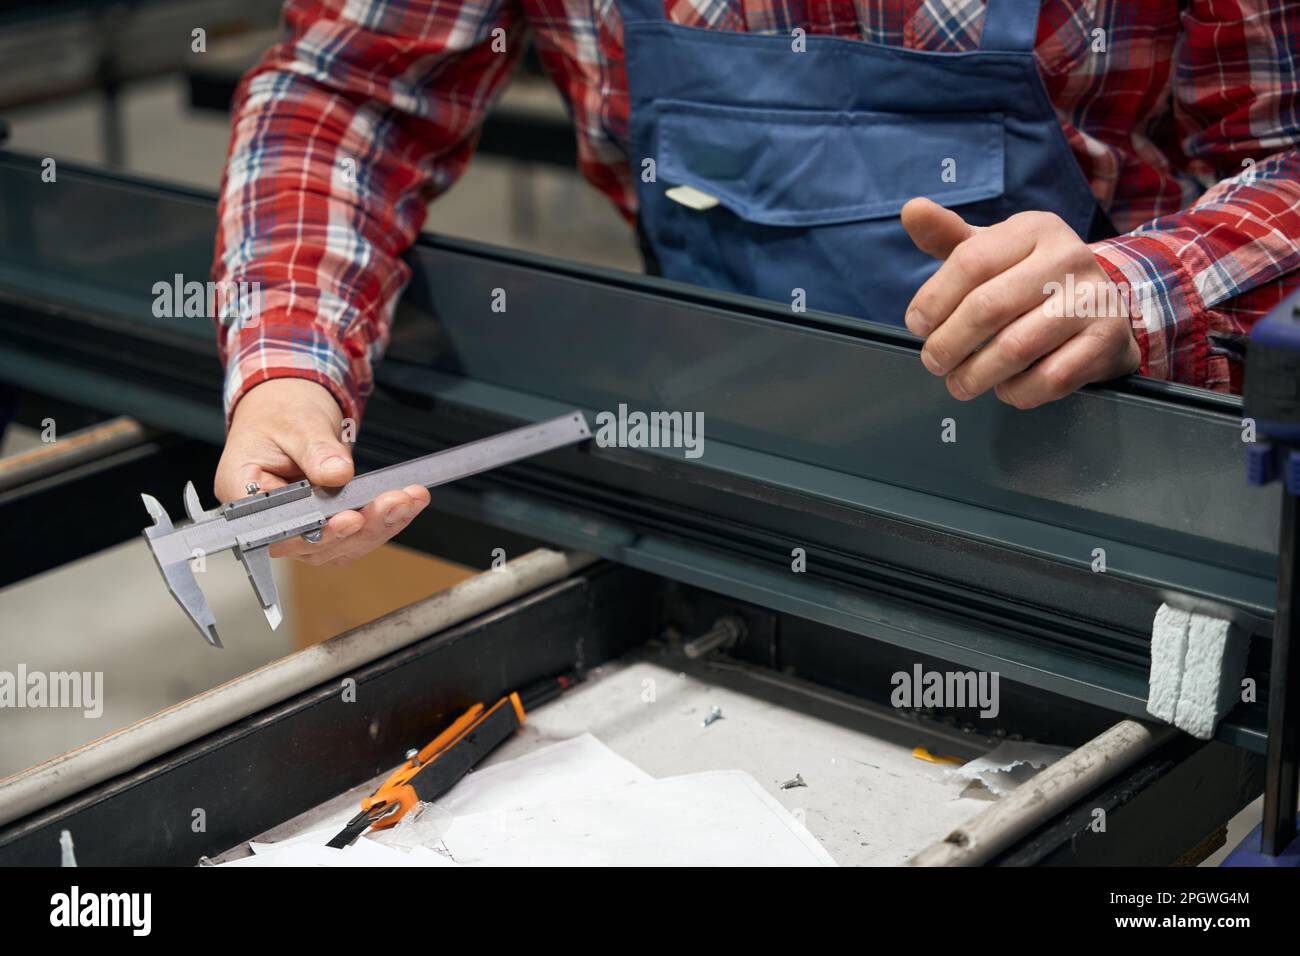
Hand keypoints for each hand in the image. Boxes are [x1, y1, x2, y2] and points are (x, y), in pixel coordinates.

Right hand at [214, 378, 429, 565]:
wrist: (288, 408)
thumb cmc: (279, 413)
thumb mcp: (297, 422)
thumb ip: (316, 451)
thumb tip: (338, 474)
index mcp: (243, 494)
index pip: (276, 529)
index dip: (315, 532)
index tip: (351, 519)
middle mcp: (268, 520)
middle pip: (314, 544)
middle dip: (361, 526)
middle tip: (395, 502)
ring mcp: (298, 527)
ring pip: (341, 545)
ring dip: (380, 526)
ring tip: (409, 499)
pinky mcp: (324, 525)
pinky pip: (355, 534)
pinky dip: (384, 520)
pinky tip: (407, 502)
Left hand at [900, 198, 1139, 407]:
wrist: (1103, 310)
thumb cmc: (1032, 281)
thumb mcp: (993, 251)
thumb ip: (949, 237)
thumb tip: (912, 210)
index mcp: (1035, 229)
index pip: (970, 262)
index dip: (933, 300)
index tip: (917, 325)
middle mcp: (1069, 257)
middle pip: (988, 307)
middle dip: (948, 344)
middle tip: (934, 362)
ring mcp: (1094, 299)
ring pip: (1015, 347)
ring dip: (976, 374)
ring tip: (960, 382)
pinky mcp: (1107, 340)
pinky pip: (1049, 378)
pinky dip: (1017, 391)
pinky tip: (1005, 387)